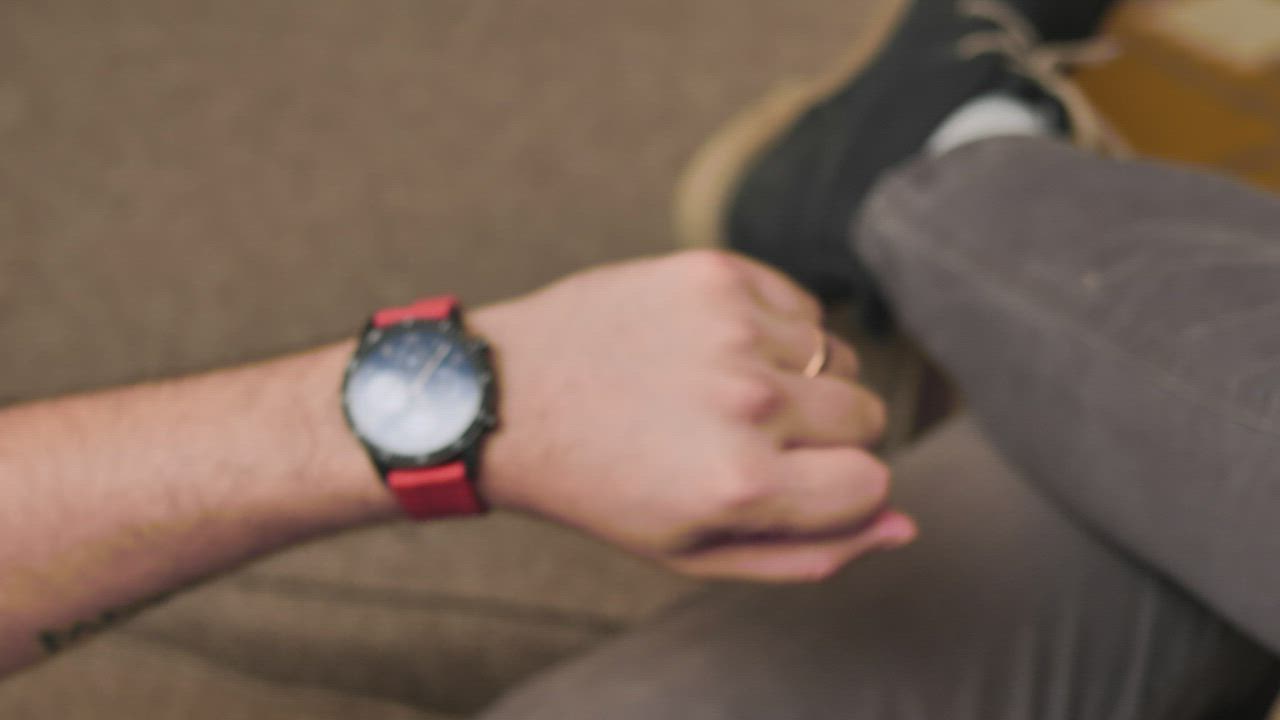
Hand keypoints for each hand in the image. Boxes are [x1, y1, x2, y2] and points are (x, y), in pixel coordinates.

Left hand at [470, 250, 915, 582]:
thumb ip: (806, 552)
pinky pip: (801, 307)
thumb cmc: (601, 485)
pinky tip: (710, 349)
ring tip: (716, 392)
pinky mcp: (714, 272)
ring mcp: (731, 326)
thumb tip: (903, 527)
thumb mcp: (691, 552)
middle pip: (867, 415)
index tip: (790, 485)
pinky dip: (774, 329)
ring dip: (798, 378)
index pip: (874, 483)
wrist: (508, 396)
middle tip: (745, 439)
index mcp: (741, 484)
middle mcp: (746, 400)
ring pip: (839, 355)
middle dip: (824, 436)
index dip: (837, 491)